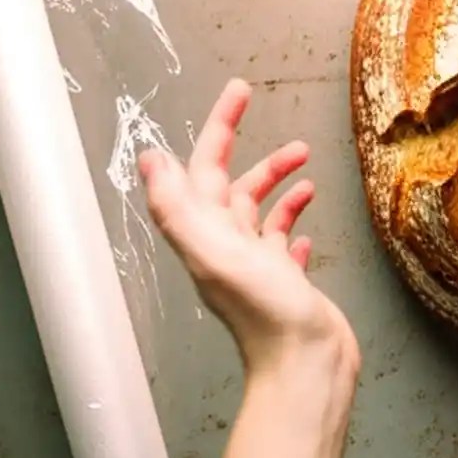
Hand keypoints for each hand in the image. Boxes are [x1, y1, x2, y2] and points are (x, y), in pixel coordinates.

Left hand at [139, 79, 359, 381]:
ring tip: (307, 169)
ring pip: (260, 215)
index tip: (240, 92)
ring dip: (279, 187)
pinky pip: (283, 247)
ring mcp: (256, 268)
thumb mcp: (216, 252)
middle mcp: (227, 249)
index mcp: (207, 235)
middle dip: (258, 158)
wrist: (306, 364)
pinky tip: (304, 227)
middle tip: (290, 137)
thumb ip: (179, 207)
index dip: (220, 127)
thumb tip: (151, 159)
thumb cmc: (267, 313)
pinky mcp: (285, 286)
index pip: (205, 169)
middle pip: (234, 189)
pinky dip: (292, 228)